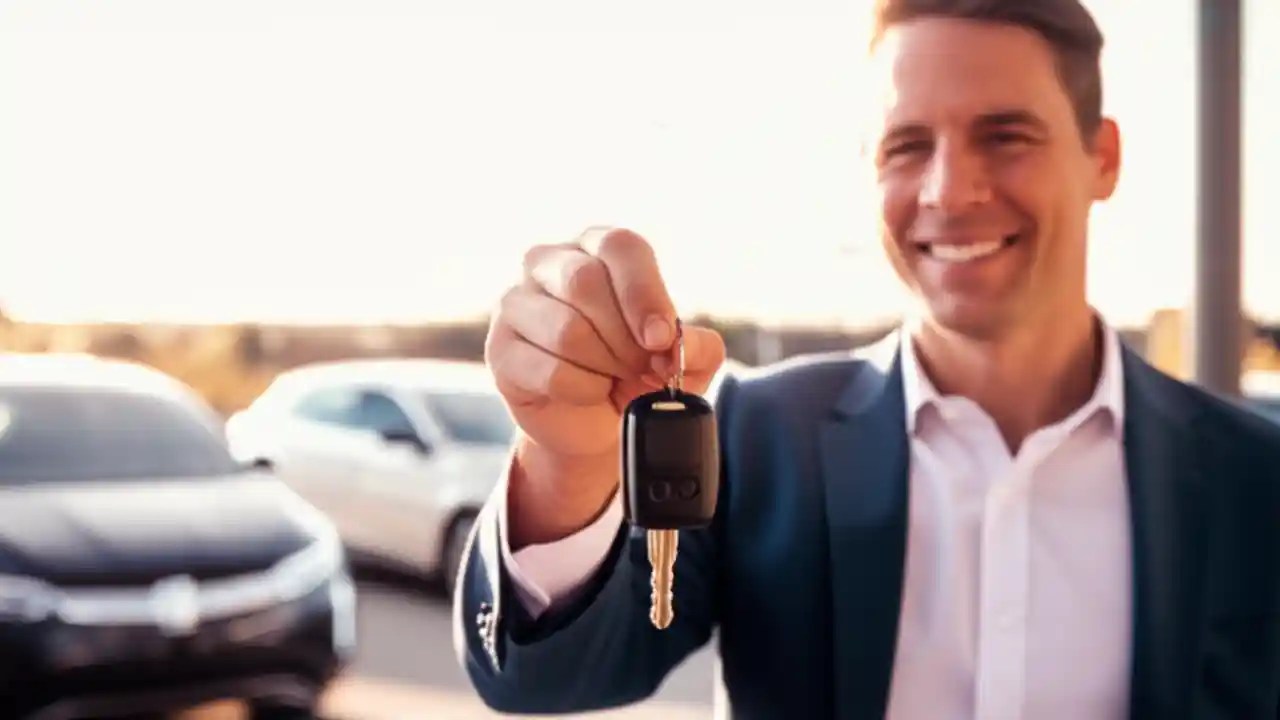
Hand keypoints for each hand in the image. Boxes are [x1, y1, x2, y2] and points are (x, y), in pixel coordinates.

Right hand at [485, 227, 725, 543]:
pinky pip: (547, 369)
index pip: (619, 247)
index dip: (644, 293)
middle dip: (624, 338)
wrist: (597, 422)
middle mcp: (550, 263)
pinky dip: (582, 390)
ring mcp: (517, 303)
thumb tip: (678, 344)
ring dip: (604, 365)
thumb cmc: (639, 374)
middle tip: (642, 368)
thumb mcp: (684, 361)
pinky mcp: (500, 349)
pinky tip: (591, 392)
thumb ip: (697, 346)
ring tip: (616, 379)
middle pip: (585, 283)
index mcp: (597, 247)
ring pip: (565, 329)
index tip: (662, 338)